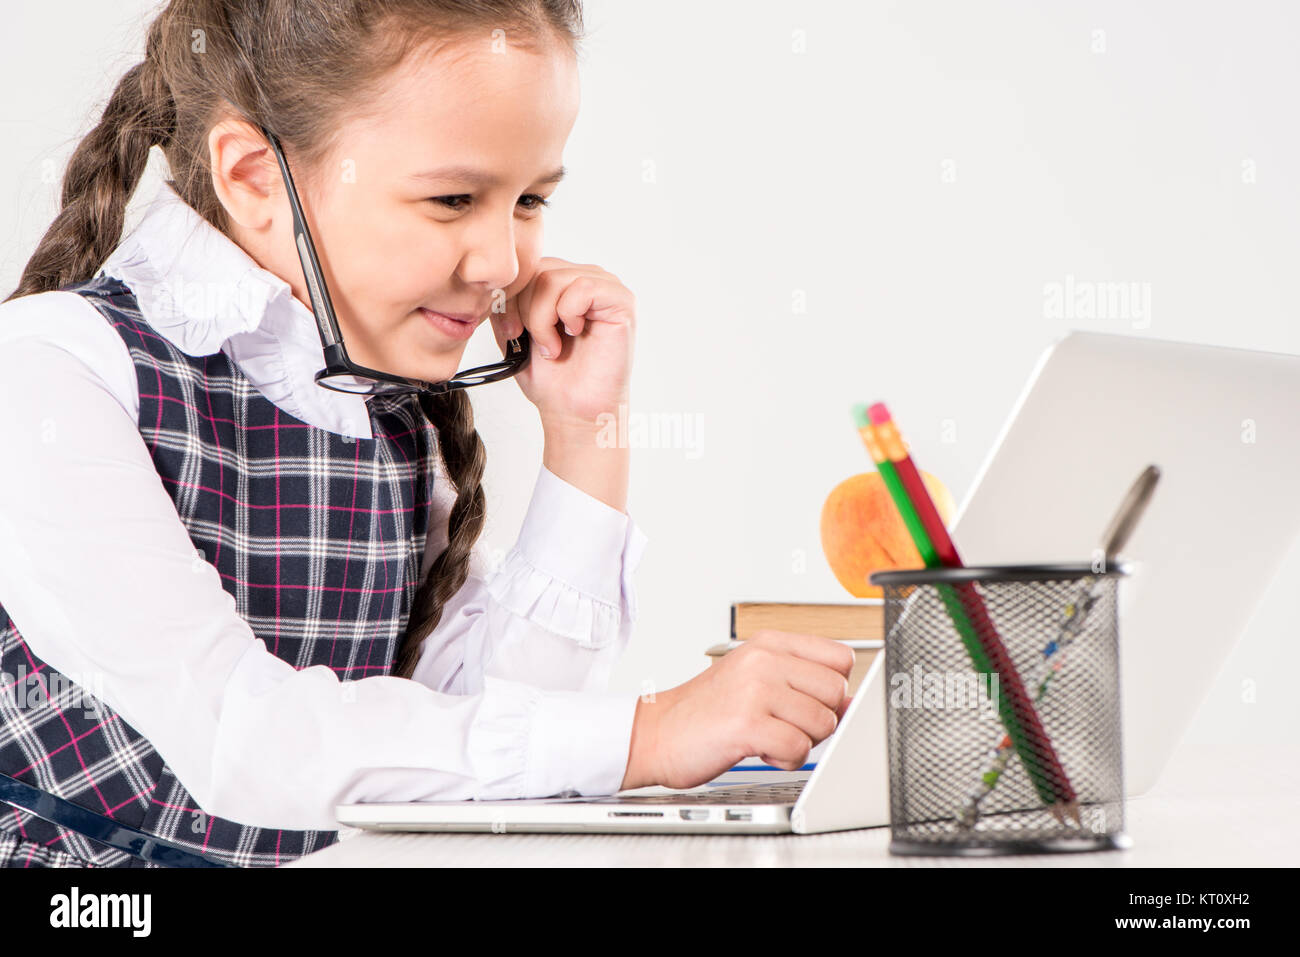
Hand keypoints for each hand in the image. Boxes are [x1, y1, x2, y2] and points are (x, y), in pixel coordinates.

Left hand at [488, 257, 635, 425]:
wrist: (573, 410)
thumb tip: (498, 284)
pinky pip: (582, 288)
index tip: (511, 331)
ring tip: (552, 346)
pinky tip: (574, 334)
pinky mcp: (622, 300)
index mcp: (563, 282)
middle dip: (524, 309)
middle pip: (538, 269)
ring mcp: (606, 287)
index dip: (511, 297)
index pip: (529, 266)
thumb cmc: (551, 377)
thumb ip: (506, 302)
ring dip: (543, 318)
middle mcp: (586, 278)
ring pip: (555, 278)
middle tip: (531, 342)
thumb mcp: (515, 333)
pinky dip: (568, 315)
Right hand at [620, 630, 855, 790]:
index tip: (810, 702)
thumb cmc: (706, 711)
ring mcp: (755, 689)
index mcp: (768, 644)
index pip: (840, 658)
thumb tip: (850, 702)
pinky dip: (785, 758)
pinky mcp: (748, 723)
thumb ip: (801, 684)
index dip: (833, 688)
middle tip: (784, 724)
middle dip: (819, 718)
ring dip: (801, 741)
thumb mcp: (754, 681)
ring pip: (823, 722)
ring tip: (768, 736)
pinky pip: (799, 747)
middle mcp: (763, 660)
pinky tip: (760, 749)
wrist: (656, 733)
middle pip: (836, 692)